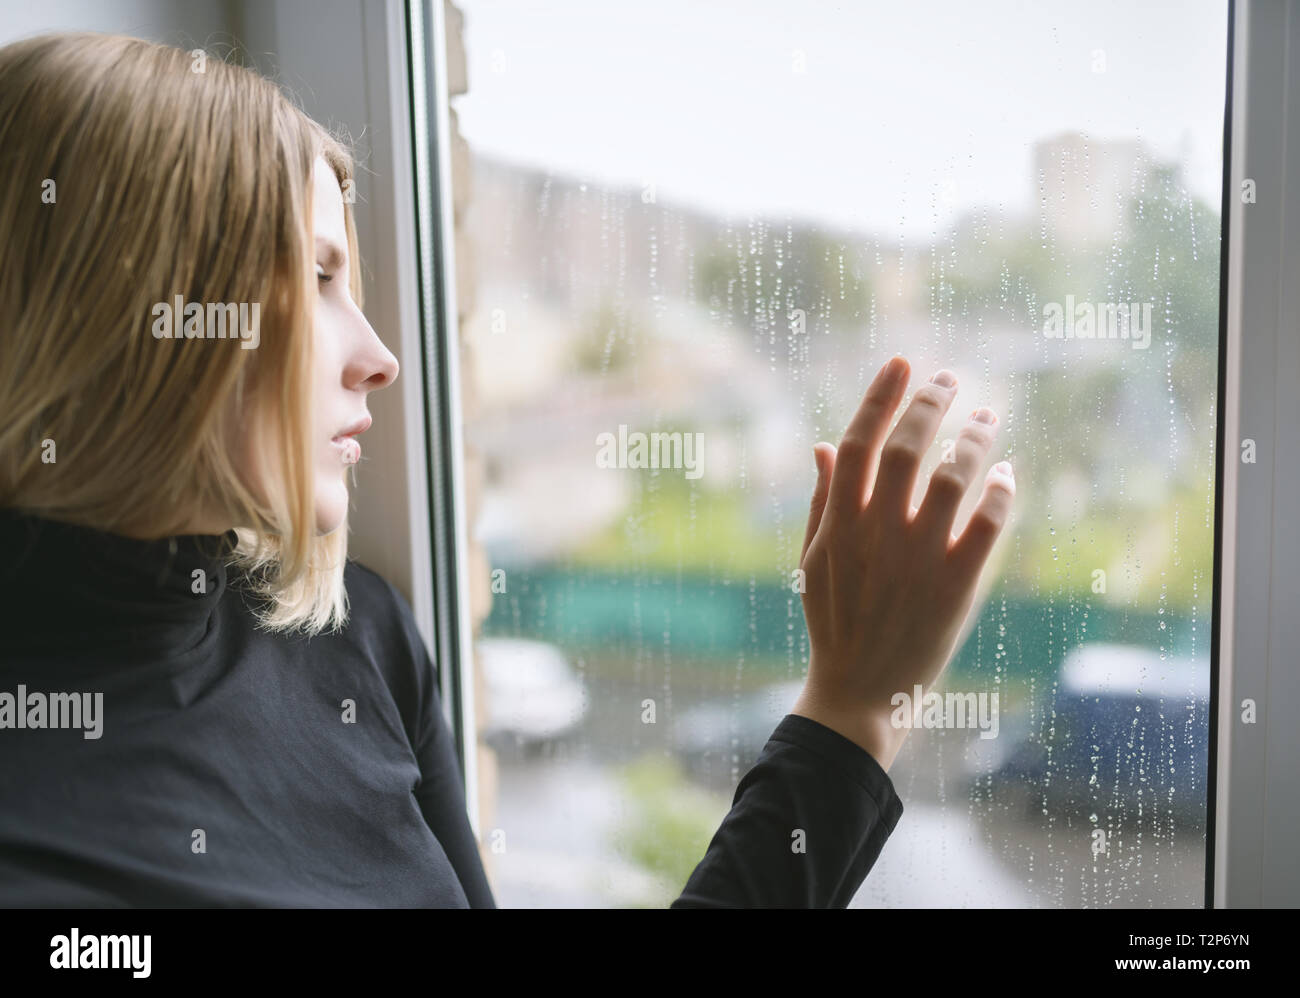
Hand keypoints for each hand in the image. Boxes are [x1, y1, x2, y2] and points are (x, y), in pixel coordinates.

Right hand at [791, 356, 1014, 771]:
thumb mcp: (813, 560)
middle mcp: (877, 533)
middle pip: (908, 447)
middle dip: (931, 403)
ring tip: (988, 417)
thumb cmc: (833, 622)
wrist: (858, 694)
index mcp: (838, 523)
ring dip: (975, 438)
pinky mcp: (955, 585)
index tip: (903, 363)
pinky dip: (1001, 491)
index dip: (882, 396)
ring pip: (954, 477)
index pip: (860, 440)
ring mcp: (918, 558)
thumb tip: (825, 444)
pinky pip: (987, 524)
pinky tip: (1006, 474)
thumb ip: (821, 500)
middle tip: (950, 380)